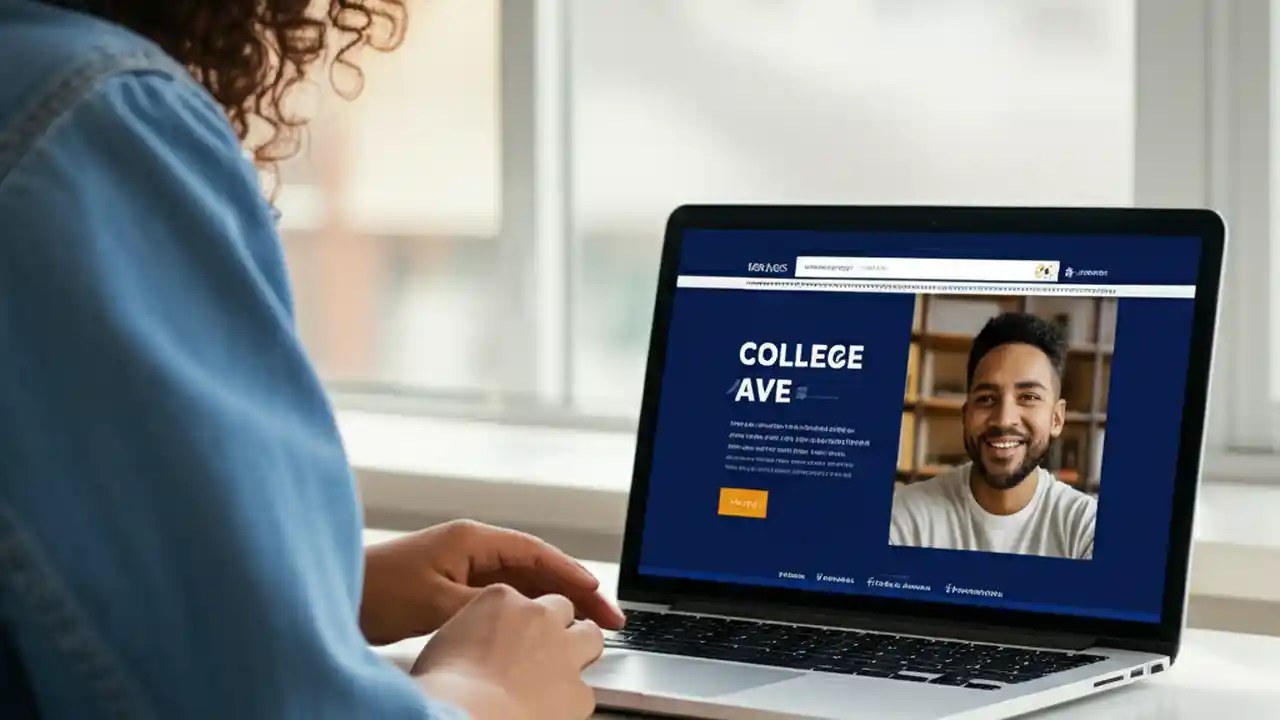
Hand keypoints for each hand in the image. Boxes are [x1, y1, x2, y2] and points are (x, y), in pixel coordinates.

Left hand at [361, 519, 624, 644]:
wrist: (331, 593)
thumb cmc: (375, 590)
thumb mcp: (437, 603)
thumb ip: (487, 606)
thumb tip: (529, 613)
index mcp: (472, 539)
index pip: (536, 553)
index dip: (572, 573)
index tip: (599, 593)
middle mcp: (472, 546)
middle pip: (538, 568)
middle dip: (576, 591)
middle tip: (609, 618)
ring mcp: (463, 564)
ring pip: (525, 582)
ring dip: (557, 601)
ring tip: (589, 626)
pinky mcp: (453, 584)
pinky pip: (505, 594)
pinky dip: (530, 608)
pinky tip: (544, 626)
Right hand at [413, 585, 603, 719]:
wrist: (464, 716)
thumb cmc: (444, 686)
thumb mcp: (447, 640)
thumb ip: (473, 632)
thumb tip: (472, 647)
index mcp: (502, 600)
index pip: (523, 597)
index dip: (520, 617)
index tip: (514, 631)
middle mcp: (539, 617)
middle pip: (563, 608)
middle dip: (558, 624)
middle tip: (543, 647)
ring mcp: (564, 651)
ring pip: (591, 636)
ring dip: (581, 649)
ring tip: (559, 672)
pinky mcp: (578, 690)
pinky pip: (585, 690)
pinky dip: (572, 699)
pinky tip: (553, 708)